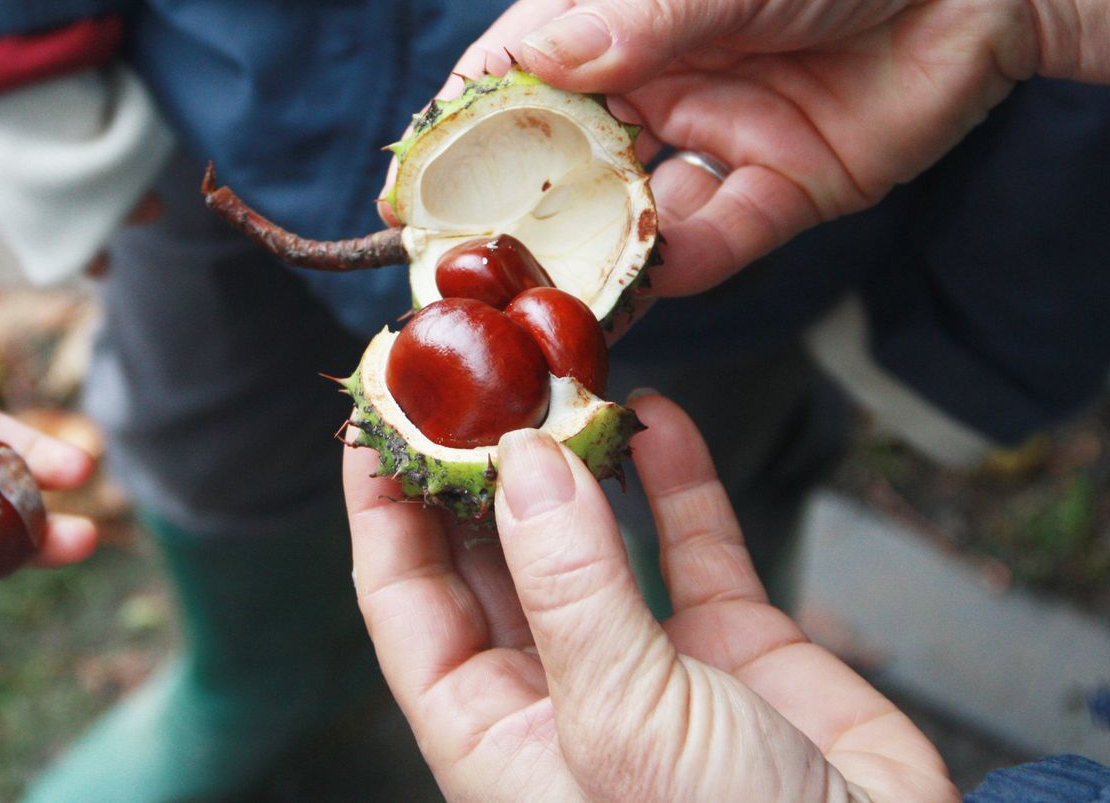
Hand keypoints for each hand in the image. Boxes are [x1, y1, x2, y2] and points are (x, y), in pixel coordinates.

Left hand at [345, 393, 955, 802]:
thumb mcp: (624, 726)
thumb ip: (573, 587)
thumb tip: (521, 459)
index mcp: (493, 738)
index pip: (403, 603)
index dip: (382, 508)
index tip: (376, 415)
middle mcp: (557, 695)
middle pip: (485, 556)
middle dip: (473, 464)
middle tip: (468, 370)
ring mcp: (646, 663)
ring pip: (584, 538)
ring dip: (572, 461)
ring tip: (555, 377)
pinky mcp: (734, 645)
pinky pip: (689, 542)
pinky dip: (675, 479)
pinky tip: (659, 416)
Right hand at [443, 0, 1109, 298]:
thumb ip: (631, 19)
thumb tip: (527, 70)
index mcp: (626, 2)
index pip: (521, 68)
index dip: (468, 124)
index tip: (419, 182)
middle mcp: (660, 74)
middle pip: (566, 155)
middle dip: (521, 208)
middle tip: (473, 266)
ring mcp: (719, 134)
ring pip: (634, 210)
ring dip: (596, 250)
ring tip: (552, 292)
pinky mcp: (784, 187)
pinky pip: (719, 240)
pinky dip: (682, 266)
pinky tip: (648, 283)